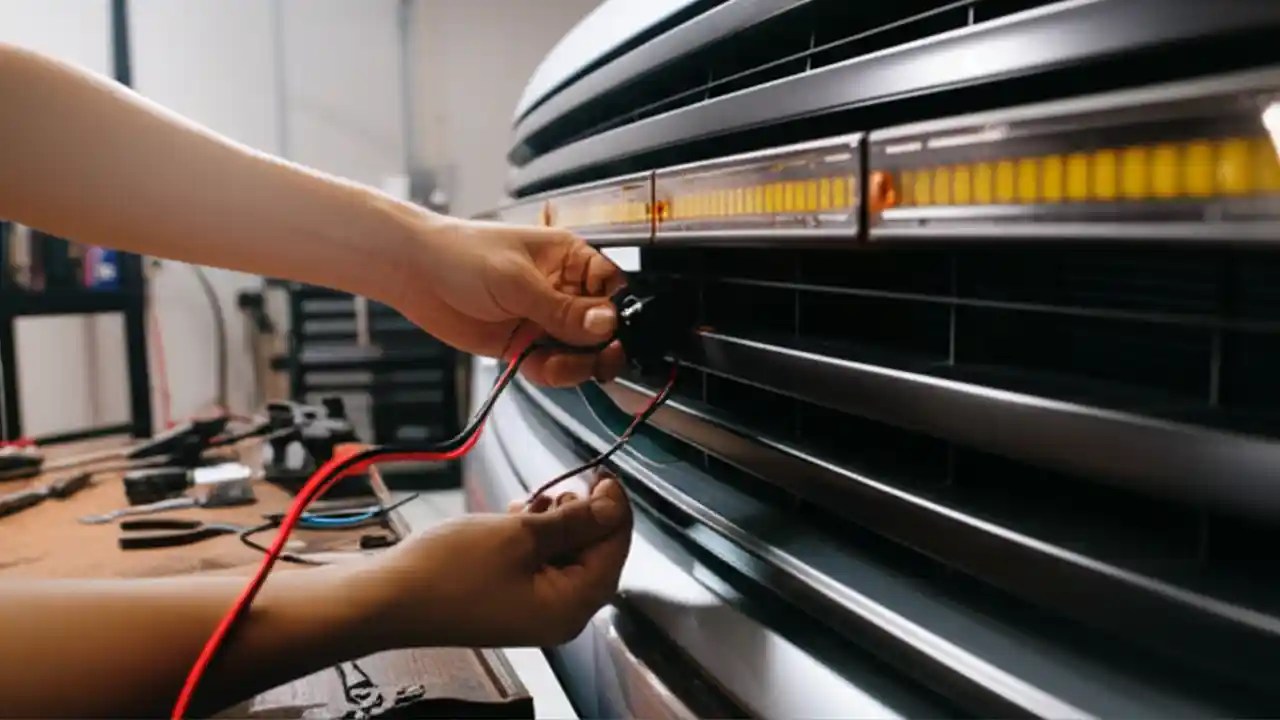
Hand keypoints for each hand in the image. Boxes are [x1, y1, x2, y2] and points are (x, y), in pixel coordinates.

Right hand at [367, 473, 632, 647]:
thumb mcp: (520, 535)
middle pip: (593, 555)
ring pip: (565, 555)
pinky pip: (539, 564)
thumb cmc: (448, 571)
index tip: (604, 474)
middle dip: (583, 516)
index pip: (614, 552)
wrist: (387, 598)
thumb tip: (612, 508)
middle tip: (565, 484)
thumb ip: (573, 522)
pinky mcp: (511, 599)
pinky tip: (516, 516)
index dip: (614, 510)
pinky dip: (534, 537)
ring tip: (533, 501)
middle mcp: (558, 615)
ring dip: (557, 523)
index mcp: (570, 608)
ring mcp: (533, 610)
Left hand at [392, 215, 628, 386]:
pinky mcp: (524, 344)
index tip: (611, 332)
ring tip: (556, 363)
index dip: (616, 312)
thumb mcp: (518, 282)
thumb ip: (563, 310)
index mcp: (570, 259)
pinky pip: (552, 366)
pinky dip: (550, 373)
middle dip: (598, 346)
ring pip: (579, 352)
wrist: (414, 274)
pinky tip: (538, 367)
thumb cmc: (461, 255)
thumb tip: (607, 324)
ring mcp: (543, 319)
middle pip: (601, 327)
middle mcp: (561, 290)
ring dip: (574, 364)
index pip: (613, 288)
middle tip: (591, 357)